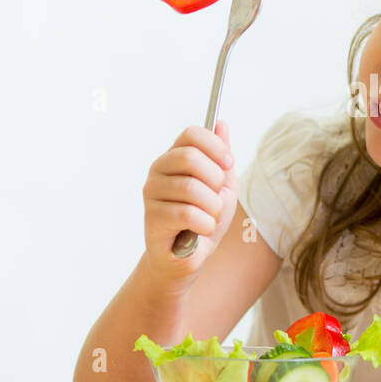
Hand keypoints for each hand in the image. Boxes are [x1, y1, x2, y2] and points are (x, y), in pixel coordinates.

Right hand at [142, 121, 237, 280]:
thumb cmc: (204, 219)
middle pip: (190, 157)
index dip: (215, 147)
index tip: (228, 164)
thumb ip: (221, 156)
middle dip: (215, 179)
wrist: (187, 258)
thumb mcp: (222, 186)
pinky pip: (188, 214)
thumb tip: (221, 123)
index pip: (191, 134)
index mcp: (174, 157)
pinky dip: (205, 225)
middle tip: (216, 197)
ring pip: (192, 189)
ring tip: (209, 218)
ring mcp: (152, 193)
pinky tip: (200, 231)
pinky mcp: (152, 218)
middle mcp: (158, 171)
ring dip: (213, 208)